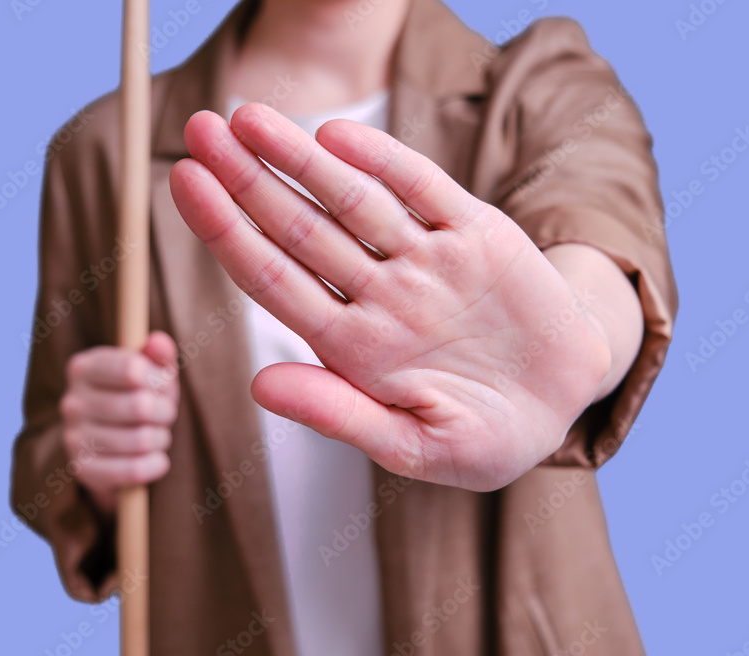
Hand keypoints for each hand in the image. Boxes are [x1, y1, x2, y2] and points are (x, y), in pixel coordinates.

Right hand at [59, 332, 179, 512]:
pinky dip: (156, 464)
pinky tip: (156, 458)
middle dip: (166, 412)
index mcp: (83, 367)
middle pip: (140, 406)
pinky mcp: (83, 470)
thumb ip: (158, 354)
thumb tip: (160, 342)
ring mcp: (73, 437)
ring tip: (158, 436)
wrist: (112, 448)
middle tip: (165, 414)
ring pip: (141, 440)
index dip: (160, 380)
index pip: (132, 368)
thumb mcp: (150, 373)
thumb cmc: (137, 398)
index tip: (162, 385)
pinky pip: (135, 470)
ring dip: (162, 439)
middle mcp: (72, 401)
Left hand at [169, 103, 612, 491]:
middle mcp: (378, 294)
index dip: (224, 231)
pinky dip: (382, 162)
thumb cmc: (483, 437)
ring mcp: (425, 261)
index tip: (184, 183)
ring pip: (352, 200)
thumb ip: (339, 415)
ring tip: (248, 117)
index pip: (272, 279)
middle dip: (246, 179)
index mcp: (351, 346)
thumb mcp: (414, 444)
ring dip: (300, 157)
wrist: (564, 402)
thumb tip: (258, 387)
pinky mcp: (475, 235)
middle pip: (298, 228)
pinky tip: (335, 136)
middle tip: (198, 129)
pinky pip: (423, 189)